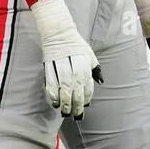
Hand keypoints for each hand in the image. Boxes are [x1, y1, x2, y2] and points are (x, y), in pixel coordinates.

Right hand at [30, 0, 99, 117]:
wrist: (59, 33)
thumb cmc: (76, 45)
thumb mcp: (90, 55)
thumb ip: (95, 69)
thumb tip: (101, 81)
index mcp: (84, 65)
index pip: (87, 86)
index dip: (87, 98)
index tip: (85, 107)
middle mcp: (73, 67)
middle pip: (76, 90)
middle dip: (77, 105)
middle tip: (76, 116)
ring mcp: (60, 67)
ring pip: (63, 88)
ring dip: (65, 103)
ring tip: (66, 113)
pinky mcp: (48, 66)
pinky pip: (50, 83)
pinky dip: (52, 95)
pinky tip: (55, 103)